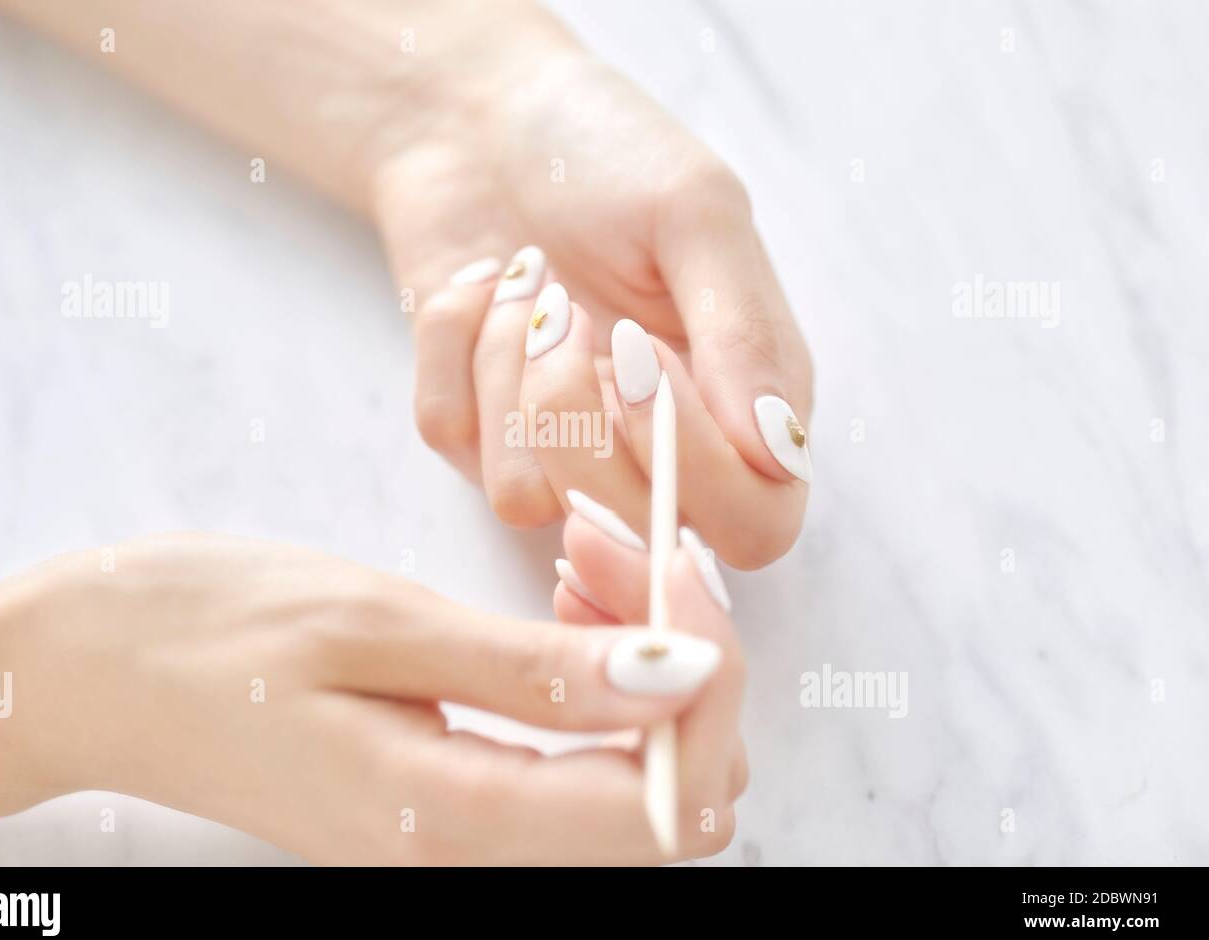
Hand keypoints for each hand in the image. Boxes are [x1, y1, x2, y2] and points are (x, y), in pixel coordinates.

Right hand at [0, 532, 744, 863]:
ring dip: (641, 665)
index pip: (668, 798)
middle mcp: (468, 857)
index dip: (706, 678)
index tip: (670, 561)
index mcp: (452, 822)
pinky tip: (559, 609)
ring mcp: (457, 839)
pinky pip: (574, 767)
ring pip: (631, 781)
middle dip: (683, 663)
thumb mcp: (373, 623)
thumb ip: (533, 672)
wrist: (88, 672)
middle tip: (619, 547)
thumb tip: (680, 680)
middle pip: (669, 799)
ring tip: (584, 563)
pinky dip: (597, 682)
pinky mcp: (446, 805)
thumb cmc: (206, 631)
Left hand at [378, 17, 812, 568]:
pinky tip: (479, 284)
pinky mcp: (477, 430)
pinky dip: (452, 345)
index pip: (754, 526)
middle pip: (631, 531)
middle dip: (578, 414)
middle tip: (569, 310)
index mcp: (742, 399)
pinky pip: (452, 436)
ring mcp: (560, 445)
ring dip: (507, 368)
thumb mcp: (694, 214)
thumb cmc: (606, 150)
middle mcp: (656, 442)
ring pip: (522, 497)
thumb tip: (780, 451)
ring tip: (525, 280)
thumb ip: (745, 333)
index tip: (643, 356)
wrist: (476, 115)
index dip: (693, 470)